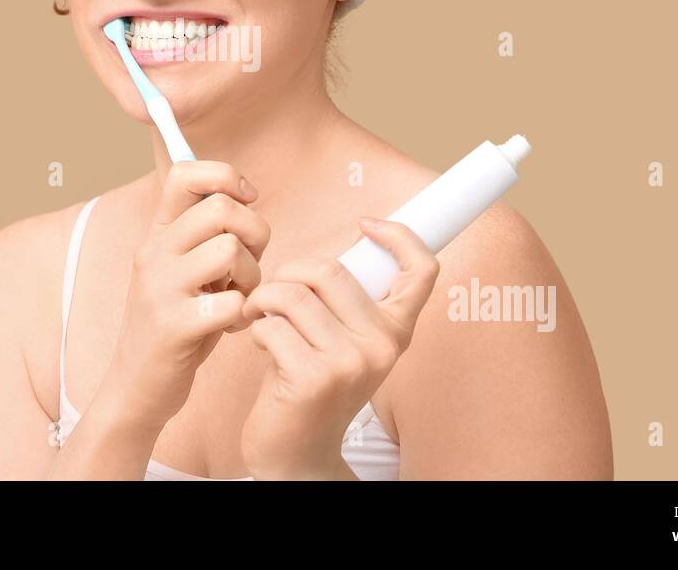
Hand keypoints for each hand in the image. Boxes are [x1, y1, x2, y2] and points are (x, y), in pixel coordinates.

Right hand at [99, 162, 270, 432]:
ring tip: (240, 297)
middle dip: (254, 233)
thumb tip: (246, 196)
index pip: (184, 173)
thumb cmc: (175, 323)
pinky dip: (244, 313)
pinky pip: (232, 301)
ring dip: (251, 276)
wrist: (136, 386)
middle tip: (248, 265)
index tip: (246, 201)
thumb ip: (204, 235)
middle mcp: (153, 254)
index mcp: (157, 234)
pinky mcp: (173, 326)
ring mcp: (160, 289)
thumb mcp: (181, 269)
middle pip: (221, 208)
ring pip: (230, 250)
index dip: (225, 176)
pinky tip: (232, 326)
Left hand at [238, 217, 439, 479]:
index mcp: (396, 331)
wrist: (297, 453)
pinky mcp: (314, 378)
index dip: (400, 236)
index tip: (366, 225)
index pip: (421, 270)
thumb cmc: (311, 383)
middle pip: (330, 269)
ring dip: (266, 300)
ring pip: (294, 294)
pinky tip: (260, 346)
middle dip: (291, 274)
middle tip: (275, 295)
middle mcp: (382, 346)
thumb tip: (356, 239)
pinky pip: (273, 324)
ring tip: (261, 317)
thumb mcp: (345, 340)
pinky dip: (257, 328)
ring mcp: (350, 363)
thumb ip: (351, 299)